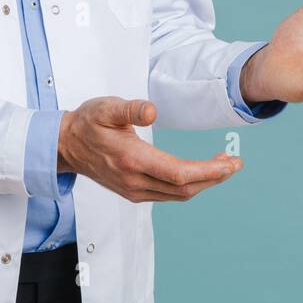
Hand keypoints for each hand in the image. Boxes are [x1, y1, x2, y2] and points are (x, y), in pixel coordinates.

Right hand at [57, 97, 242, 202]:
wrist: (66, 145)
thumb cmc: (87, 123)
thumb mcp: (105, 107)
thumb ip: (129, 108)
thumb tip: (151, 111)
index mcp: (132, 159)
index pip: (179, 173)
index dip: (209, 171)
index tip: (231, 163)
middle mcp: (134, 180)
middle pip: (184, 188)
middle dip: (214, 177)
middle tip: (235, 163)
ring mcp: (134, 189)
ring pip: (178, 194)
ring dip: (204, 183)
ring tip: (224, 166)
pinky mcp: (133, 192)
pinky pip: (168, 194)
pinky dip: (189, 185)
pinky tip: (199, 173)